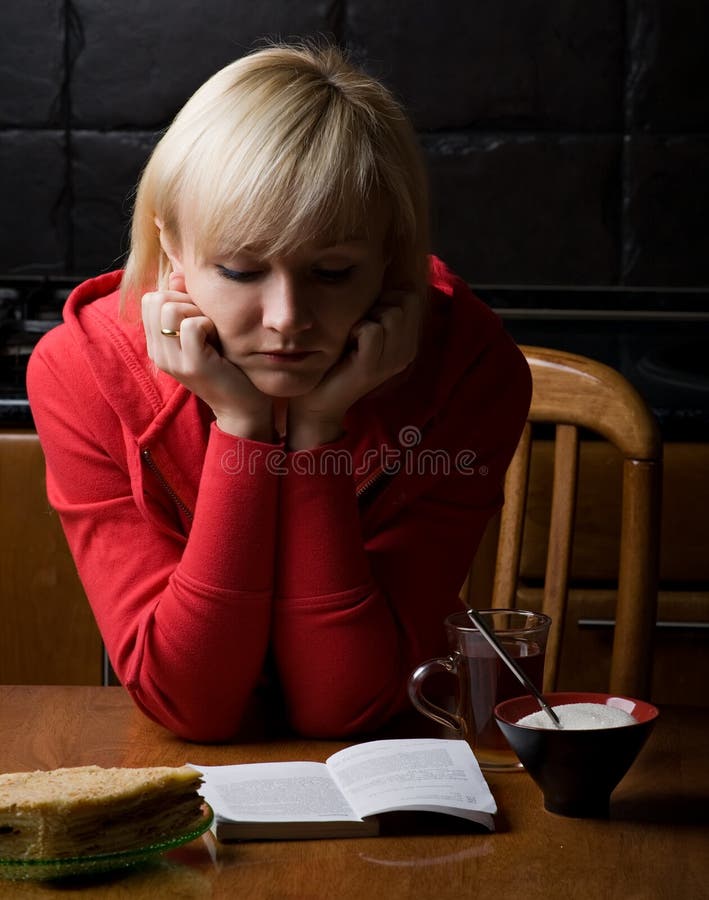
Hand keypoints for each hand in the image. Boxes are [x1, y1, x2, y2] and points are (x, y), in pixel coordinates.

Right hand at [142, 273, 272, 440]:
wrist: (243, 405)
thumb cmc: (228, 364)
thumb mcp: (204, 330)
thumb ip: (187, 303)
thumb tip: (176, 274)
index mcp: (157, 344)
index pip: (150, 298)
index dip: (177, 296)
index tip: (199, 315)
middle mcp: (158, 353)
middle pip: (156, 298)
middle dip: (186, 301)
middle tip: (207, 323)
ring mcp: (173, 361)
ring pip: (170, 308)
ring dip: (197, 311)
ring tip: (211, 331)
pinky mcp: (192, 365)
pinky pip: (191, 324)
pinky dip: (208, 324)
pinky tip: (217, 339)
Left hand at [287, 290, 419, 448]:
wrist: (318, 399)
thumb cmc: (337, 358)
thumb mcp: (363, 326)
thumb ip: (378, 302)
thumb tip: (384, 258)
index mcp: (408, 340)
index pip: (411, 295)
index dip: (386, 295)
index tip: (367, 315)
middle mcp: (407, 351)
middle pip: (405, 299)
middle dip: (378, 303)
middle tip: (359, 326)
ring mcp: (393, 361)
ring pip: (392, 313)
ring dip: (366, 317)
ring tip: (354, 336)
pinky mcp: (373, 367)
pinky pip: (372, 329)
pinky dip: (356, 330)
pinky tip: (348, 345)